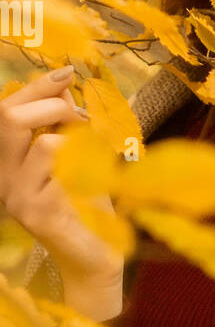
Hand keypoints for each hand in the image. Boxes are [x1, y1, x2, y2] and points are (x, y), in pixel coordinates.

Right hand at [1, 64, 123, 318]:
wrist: (94, 255)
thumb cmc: (87, 203)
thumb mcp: (75, 154)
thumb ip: (64, 122)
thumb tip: (66, 80)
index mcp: (7, 159)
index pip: (6, 110)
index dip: (35, 86)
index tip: (67, 72)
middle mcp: (2, 175)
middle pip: (9, 117)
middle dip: (52, 104)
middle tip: (81, 117)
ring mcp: (16, 195)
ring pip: (41, 140)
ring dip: (74, 134)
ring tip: (91, 150)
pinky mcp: (37, 212)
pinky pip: (61, 169)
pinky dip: (83, 160)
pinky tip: (92, 175)